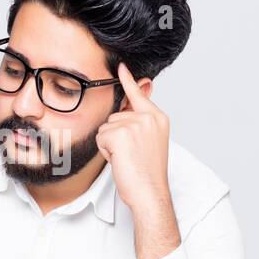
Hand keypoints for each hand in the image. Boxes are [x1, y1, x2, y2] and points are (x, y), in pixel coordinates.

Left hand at [95, 62, 171, 216]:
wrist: (150, 192)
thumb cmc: (148, 173)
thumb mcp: (149, 142)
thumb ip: (139, 123)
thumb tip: (126, 110)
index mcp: (158, 118)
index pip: (139, 94)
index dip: (128, 81)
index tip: (120, 67)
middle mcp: (148, 117)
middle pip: (115, 115)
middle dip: (115, 135)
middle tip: (130, 154)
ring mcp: (135, 124)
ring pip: (105, 127)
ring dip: (110, 144)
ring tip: (126, 158)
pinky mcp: (120, 133)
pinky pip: (100, 136)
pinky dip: (105, 150)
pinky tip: (120, 160)